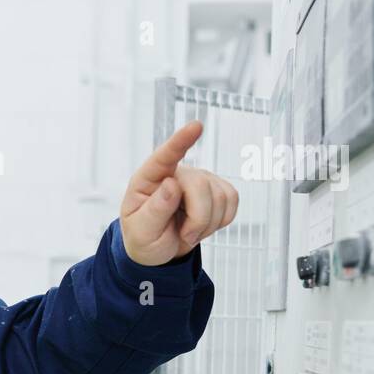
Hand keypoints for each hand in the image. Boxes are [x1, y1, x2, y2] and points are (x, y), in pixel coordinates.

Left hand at [119, 120, 238, 266]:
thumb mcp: (141, 231)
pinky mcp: (217, 188)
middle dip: (198, 219)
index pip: (164, 156)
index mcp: (148, 179)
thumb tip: (172, 184)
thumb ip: (154, 210)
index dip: (181, 140)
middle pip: (201, 187)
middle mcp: (176, 173)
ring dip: (208, 224)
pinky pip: (232, 200)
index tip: (196, 126)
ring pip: (221, 196)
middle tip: (185, 236)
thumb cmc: (144, 237)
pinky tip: (203, 225)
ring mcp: (198, 179)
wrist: (158, 247)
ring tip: (189, 231)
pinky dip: (221, 220)